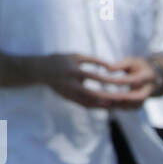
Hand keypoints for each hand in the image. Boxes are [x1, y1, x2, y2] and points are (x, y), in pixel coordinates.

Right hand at [35, 54, 153, 109]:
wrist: (40, 70)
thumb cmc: (59, 60)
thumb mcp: (76, 56)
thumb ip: (93, 60)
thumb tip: (109, 66)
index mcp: (74, 71)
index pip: (94, 77)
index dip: (108, 80)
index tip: (121, 82)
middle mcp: (72, 84)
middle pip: (94, 94)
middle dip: (109, 97)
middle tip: (123, 99)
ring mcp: (69, 93)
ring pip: (89, 103)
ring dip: (103, 105)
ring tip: (117, 105)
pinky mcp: (68, 99)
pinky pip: (84, 105)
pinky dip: (96, 106)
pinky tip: (105, 107)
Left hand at [96, 56, 159, 109]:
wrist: (150, 77)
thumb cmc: (137, 66)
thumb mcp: (131, 62)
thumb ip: (120, 65)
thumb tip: (107, 68)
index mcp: (148, 76)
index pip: (135, 80)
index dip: (120, 81)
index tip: (105, 79)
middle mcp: (149, 90)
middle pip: (138, 97)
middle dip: (122, 98)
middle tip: (105, 96)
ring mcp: (145, 99)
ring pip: (132, 105)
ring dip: (117, 104)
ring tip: (101, 101)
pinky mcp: (138, 105)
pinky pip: (128, 108)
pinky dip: (116, 107)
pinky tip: (103, 104)